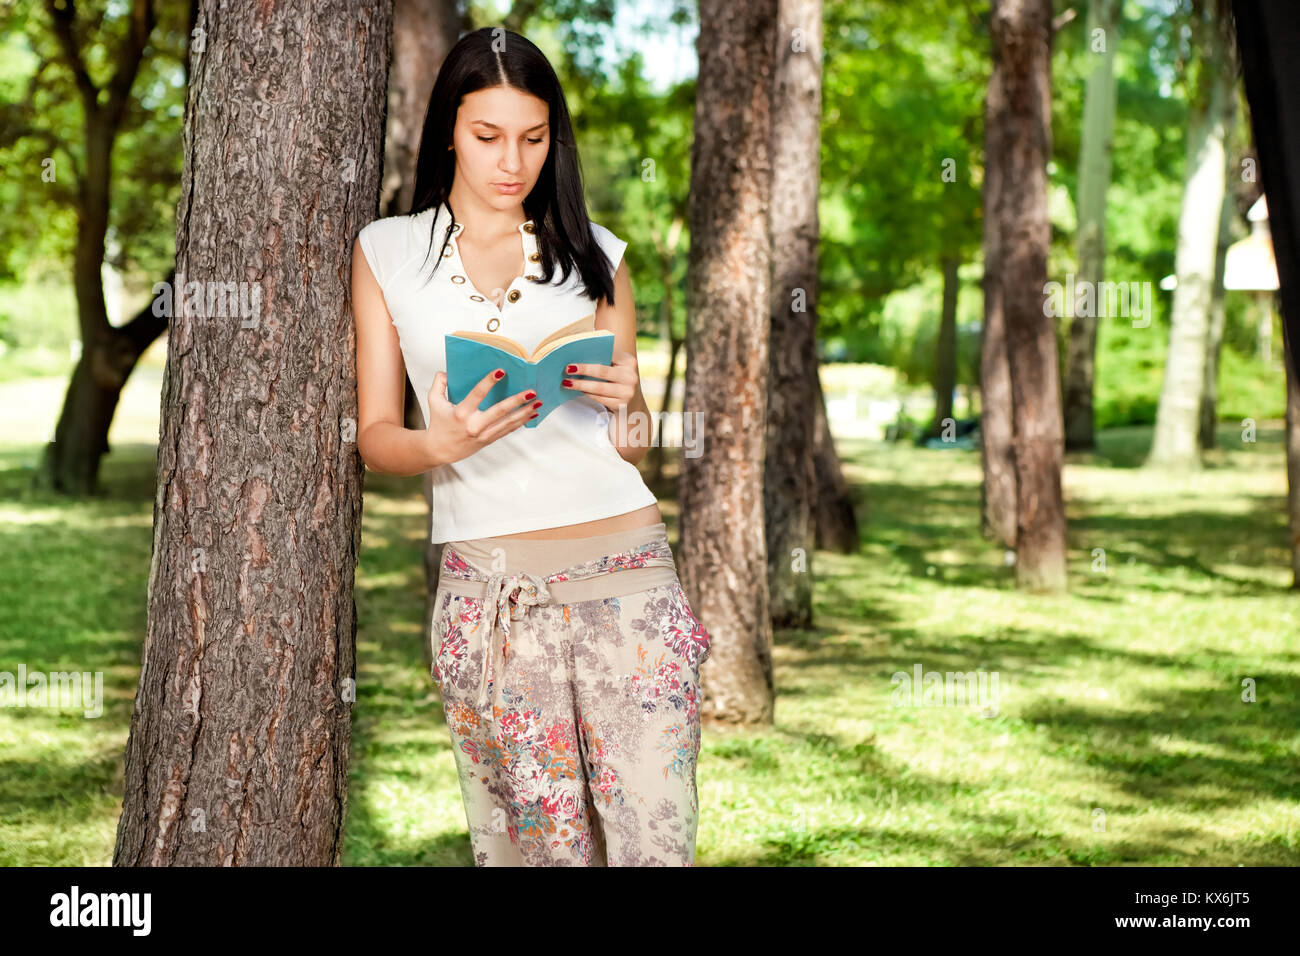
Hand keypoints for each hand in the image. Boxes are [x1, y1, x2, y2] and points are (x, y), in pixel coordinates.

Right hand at [423, 368, 540, 465]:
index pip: (477, 394)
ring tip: (538, 402)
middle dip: (516, 401)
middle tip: (531, 392)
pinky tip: (532, 414)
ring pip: (508, 422)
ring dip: (524, 412)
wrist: (440, 450)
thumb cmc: (438, 424)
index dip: (489, 382)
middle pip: (499, 411)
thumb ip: (439, 384)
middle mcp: (474, 425)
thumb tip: (446, 372)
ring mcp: (483, 434)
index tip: (501, 371)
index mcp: (461, 413)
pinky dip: (521, 422)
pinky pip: (507, 430)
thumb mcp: (434, 402)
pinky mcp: (489, 440)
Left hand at [560, 347, 637, 416]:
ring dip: (581, 384)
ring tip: (567, 382)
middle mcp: (630, 377)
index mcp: (629, 362)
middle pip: (602, 371)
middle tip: (568, 369)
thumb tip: (578, 355)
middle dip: (583, 369)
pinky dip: (588, 394)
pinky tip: (579, 391)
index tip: (577, 354)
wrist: (631, 403)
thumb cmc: (617, 379)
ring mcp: (627, 392)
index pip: (609, 354)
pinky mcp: (621, 405)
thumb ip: (604, 360)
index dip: (592, 353)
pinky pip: (600, 398)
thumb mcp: (616, 367)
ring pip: (599, 387)